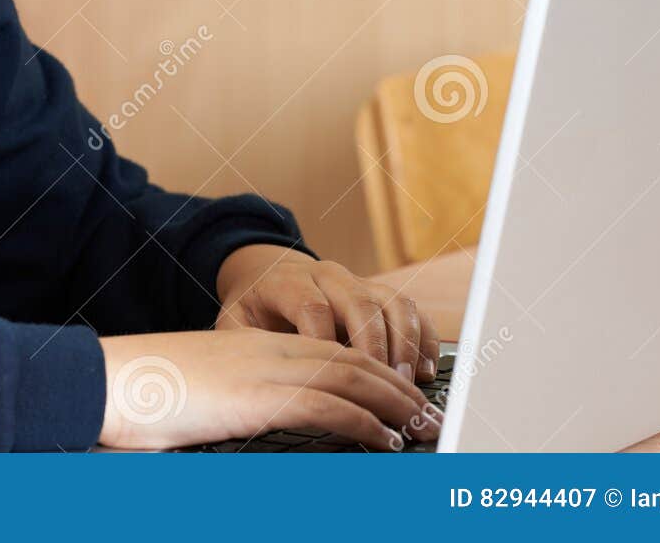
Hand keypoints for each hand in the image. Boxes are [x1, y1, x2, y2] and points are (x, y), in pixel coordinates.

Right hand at [98, 328, 441, 450]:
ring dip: (395, 403)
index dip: (371, 371)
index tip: (399, 394)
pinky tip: (386, 441)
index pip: (329, 350)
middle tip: (430, 412)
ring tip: (424, 427)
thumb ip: (235, 402)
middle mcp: (267, 350)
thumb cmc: (141, 394)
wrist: (107, 379)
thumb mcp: (200, 393)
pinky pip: (327, 406)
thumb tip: (254, 425)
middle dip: (396, 386)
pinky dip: (365, 423)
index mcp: (253, 345)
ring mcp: (264, 370)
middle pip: (351, 359)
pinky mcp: (258, 396)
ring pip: (350, 378)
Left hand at [214, 245, 439, 383]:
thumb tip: (256, 382)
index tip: (330, 378)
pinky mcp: (378, 293)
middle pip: (359, 303)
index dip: (324, 342)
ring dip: (404, 343)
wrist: (264, 272)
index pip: (312, 306)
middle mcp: (326, 276)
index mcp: (287, 281)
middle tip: (384, 385)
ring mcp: (357, 281)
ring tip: (408, 384)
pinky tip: (425, 370)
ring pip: (391, 302)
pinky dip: (423, 337)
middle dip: (375, 346)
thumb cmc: (251, 308)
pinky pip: (411, 308)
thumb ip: (244, 345)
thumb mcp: (234, 322)